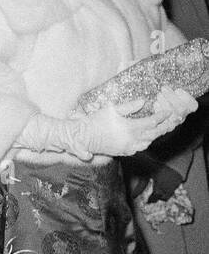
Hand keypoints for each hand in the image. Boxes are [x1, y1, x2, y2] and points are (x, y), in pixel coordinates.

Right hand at [80, 92, 195, 157]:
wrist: (83, 137)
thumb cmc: (95, 121)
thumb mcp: (112, 109)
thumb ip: (129, 106)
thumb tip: (143, 101)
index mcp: (130, 127)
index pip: (151, 122)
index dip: (161, 117)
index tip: (167, 112)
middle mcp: (132, 139)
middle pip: (153, 134)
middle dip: (163, 127)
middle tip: (169, 122)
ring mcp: (128, 147)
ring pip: (148, 142)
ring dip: (154, 136)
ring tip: (159, 130)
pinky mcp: (123, 152)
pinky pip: (139, 148)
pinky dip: (145, 143)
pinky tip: (145, 139)